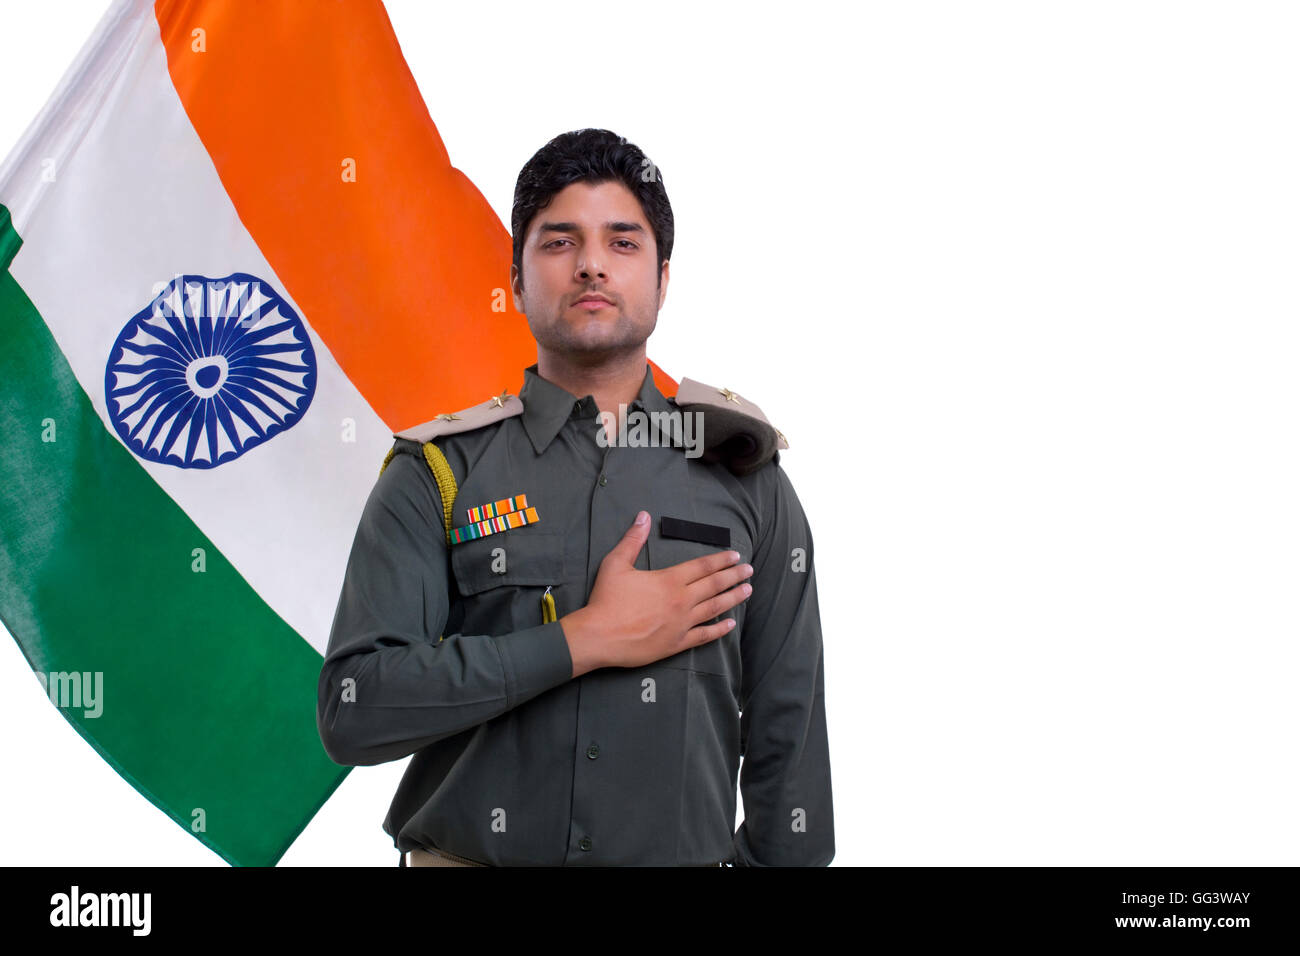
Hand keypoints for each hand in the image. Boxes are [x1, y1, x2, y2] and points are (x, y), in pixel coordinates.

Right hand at [560, 511, 752, 676]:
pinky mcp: (676, 643)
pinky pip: (704, 636)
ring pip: (714, 608)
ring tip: (747, 591)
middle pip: (714, 585)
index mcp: (670, 580)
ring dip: (733, 598)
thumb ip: (632, 540)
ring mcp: (681, 623)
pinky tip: (730, 625)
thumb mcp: (616, 563)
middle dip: (733, 576)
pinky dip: (719, 630)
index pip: (702, 566)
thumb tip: (643, 516)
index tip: (735, 556)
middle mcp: (681, 601)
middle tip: (749, 570)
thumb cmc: (606, 600)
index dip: (720, 560)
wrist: (599, 636)